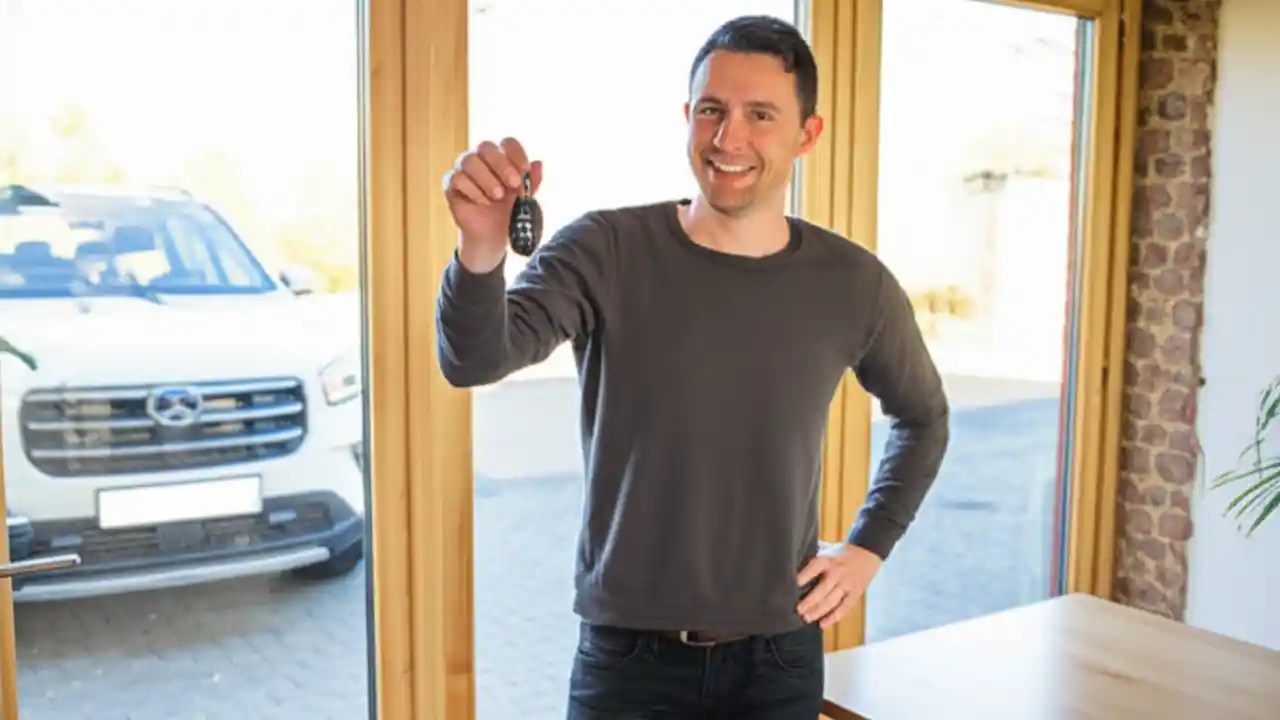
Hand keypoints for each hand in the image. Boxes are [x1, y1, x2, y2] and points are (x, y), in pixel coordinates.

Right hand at [442, 137, 542, 272]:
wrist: (494, 237)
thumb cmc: (508, 213)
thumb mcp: (525, 198)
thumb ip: (531, 181)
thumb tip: (538, 164)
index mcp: (503, 159)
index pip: (507, 144)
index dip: (516, 154)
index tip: (525, 170)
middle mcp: (482, 160)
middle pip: (486, 147)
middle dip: (502, 164)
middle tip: (513, 184)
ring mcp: (465, 171)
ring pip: (470, 161)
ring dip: (486, 179)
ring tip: (497, 197)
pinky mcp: (452, 185)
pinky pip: (458, 178)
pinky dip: (472, 190)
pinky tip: (482, 202)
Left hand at [795, 542, 882, 628]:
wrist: (866, 553)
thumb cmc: (839, 553)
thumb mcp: (825, 550)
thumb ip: (811, 559)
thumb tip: (789, 568)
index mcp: (827, 560)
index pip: (812, 569)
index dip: (801, 579)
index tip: (789, 588)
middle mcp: (837, 573)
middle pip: (822, 590)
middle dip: (808, 602)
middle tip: (797, 610)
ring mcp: (847, 585)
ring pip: (832, 601)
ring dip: (818, 611)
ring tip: (806, 618)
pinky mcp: (855, 594)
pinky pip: (844, 608)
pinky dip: (833, 617)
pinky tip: (822, 624)